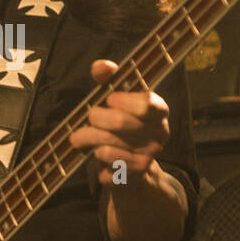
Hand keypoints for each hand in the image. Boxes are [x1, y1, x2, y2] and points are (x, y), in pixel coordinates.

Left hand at [68, 59, 170, 184]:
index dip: (123, 100)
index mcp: (160, 110)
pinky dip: (96, 161)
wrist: (134, 168)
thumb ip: (109, 78)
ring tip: (79, 138)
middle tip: (86, 119)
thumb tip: (100, 67)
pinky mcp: (136, 173)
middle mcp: (160, 133)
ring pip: (108, 144)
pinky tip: (96, 156)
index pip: (146, 104)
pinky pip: (107, 164)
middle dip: (95, 118)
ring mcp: (150, 154)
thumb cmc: (123, 123)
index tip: (109, 100)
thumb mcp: (117, 98)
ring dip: (87, 139)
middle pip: (120, 123)